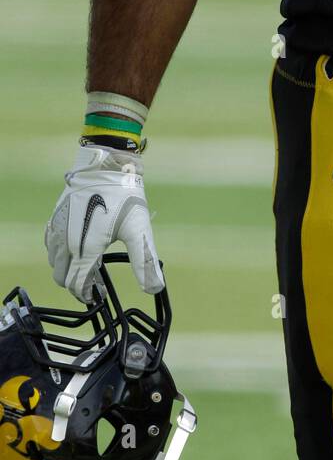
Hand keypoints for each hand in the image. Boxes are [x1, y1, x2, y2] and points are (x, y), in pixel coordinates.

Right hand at [45, 143, 163, 302]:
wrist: (106, 163)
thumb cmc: (124, 195)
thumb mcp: (139, 229)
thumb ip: (145, 262)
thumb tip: (155, 288)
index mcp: (83, 249)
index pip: (76, 285)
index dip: (88, 295)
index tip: (103, 294)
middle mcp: (64, 241)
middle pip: (62, 277)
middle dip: (78, 285)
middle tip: (98, 282)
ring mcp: (57, 229)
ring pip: (55, 262)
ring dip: (69, 270)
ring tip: (92, 265)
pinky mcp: (55, 218)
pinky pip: (51, 245)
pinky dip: (61, 254)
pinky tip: (78, 247)